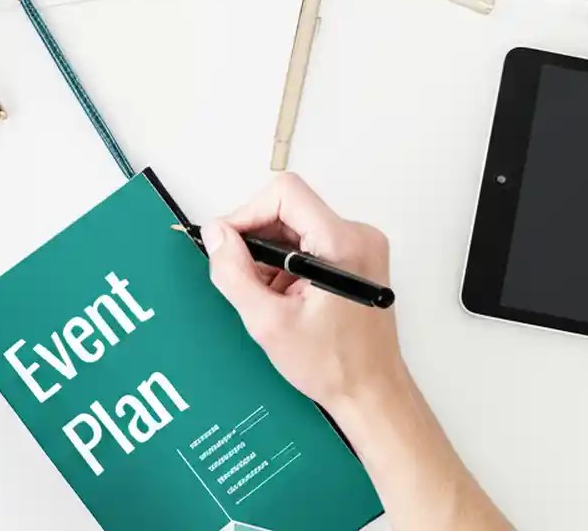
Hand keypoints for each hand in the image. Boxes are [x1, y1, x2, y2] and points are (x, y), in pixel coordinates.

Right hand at [202, 174, 404, 411]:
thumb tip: (215, 234)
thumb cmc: (334, 365)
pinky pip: (307, 242)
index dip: (247, 213)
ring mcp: (358, 246)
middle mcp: (357, 236)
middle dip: (256, 240)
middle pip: (288, 208)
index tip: (227, 243)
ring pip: (294, 226)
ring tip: (268, 297)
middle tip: (244, 279)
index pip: (284, 194)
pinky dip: (284, 265)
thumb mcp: (268, 322)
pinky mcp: (354, 258)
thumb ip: (234, 272)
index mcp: (342, 244)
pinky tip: (283, 298)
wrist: (371, 392)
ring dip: (269, 256)